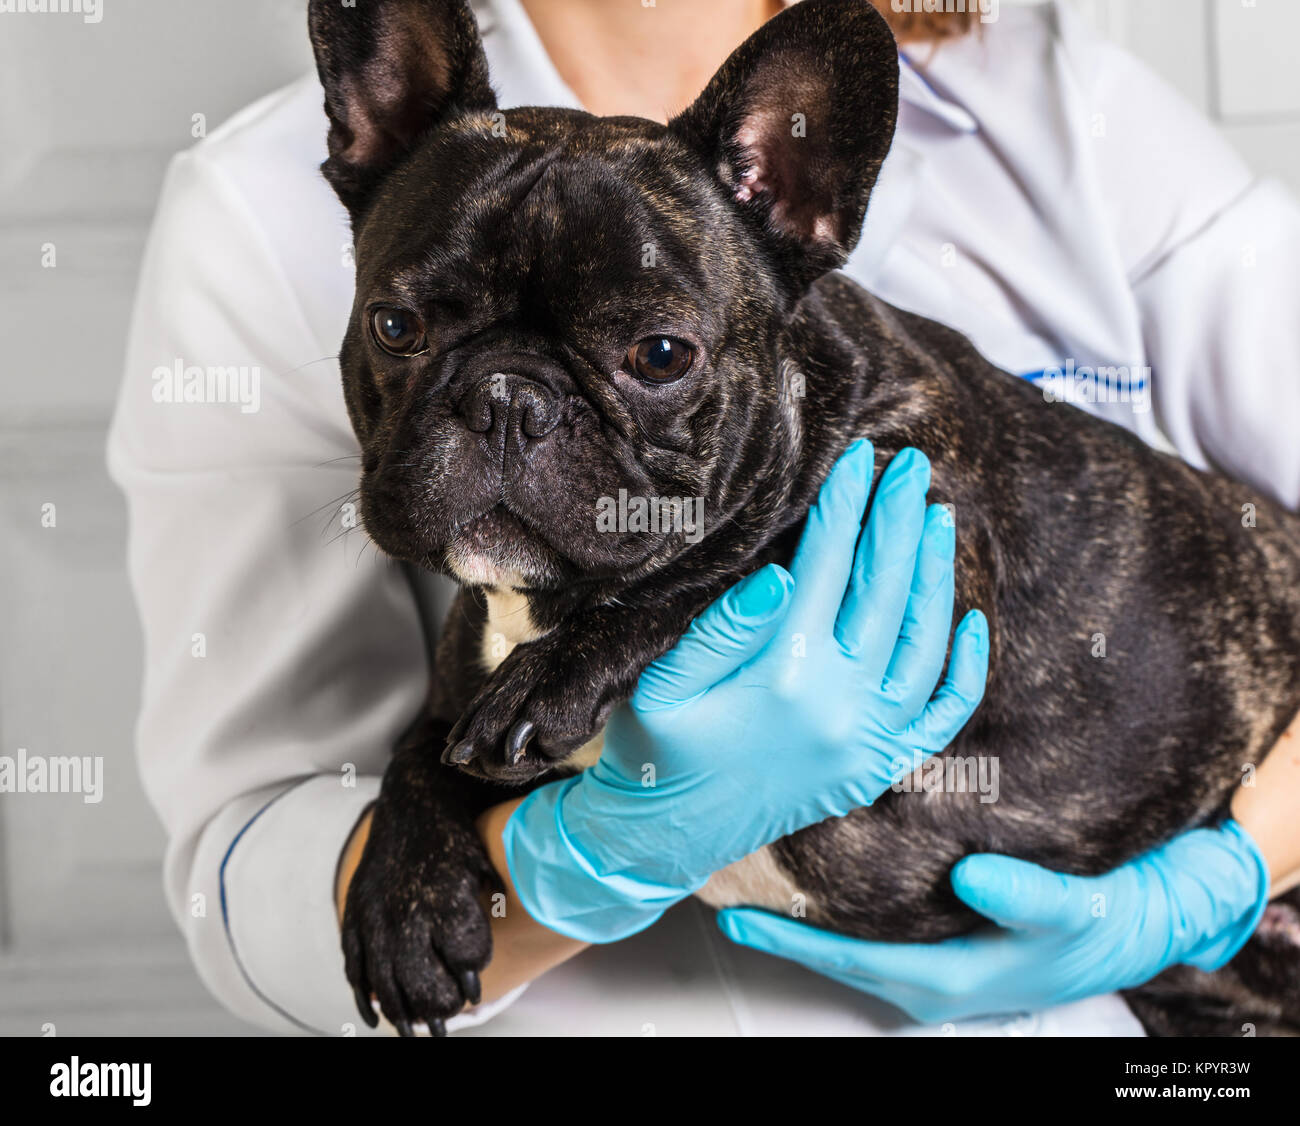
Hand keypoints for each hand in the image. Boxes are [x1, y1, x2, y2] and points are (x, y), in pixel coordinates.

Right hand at [502, 440, 989, 941]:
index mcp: (785, 677)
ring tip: (936, 518)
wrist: (668, 837)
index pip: (828, 568)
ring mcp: (868, 740)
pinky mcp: (878, 766)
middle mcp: (841, 707)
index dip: (845, 506)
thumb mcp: (664, 686)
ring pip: (923, 643)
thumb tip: (779, 574)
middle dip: (898, 521)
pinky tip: (973, 621)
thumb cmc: (654, 751)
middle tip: (911, 467)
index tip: (860, 456)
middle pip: (884, 593)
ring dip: (934, 576)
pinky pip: (941, 715)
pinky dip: (966, 669)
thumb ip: (722, 630)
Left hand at [717, 820, 1270, 1022]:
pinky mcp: (944, 924)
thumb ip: (1030, 899)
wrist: (1144, 919)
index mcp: (942, 976)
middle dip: (781, 916)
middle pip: (834, 945)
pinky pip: (877, 912)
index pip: (845, 959)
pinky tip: (826, 850)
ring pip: (851, 929)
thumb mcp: (1078, 913)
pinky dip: (844, 888)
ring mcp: (932, 949)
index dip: (784, 939)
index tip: (730, 913)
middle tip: (729, 871)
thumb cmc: (1107, 925)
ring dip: (807, 900)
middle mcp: (925, 968)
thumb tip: (972, 878)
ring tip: (760, 857)